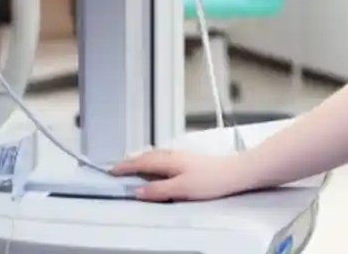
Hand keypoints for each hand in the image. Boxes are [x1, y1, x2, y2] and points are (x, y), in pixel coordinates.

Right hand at [110, 149, 256, 201]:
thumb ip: (158, 190)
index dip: (124, 167)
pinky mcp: (189, 161)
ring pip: (155, 156)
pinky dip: (153, 161)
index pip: (140, 162)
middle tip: (116, 167)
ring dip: (141, 160)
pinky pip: (163, 158)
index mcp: (168, 160)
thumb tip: (139, 191)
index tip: (111, 170)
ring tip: (132, 165)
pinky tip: (158, 167)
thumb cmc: (213, 179)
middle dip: (130, 161)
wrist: (236, 172)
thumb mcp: (181, 189)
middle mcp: (174, 155)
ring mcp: (182, 157)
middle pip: (146, 156)